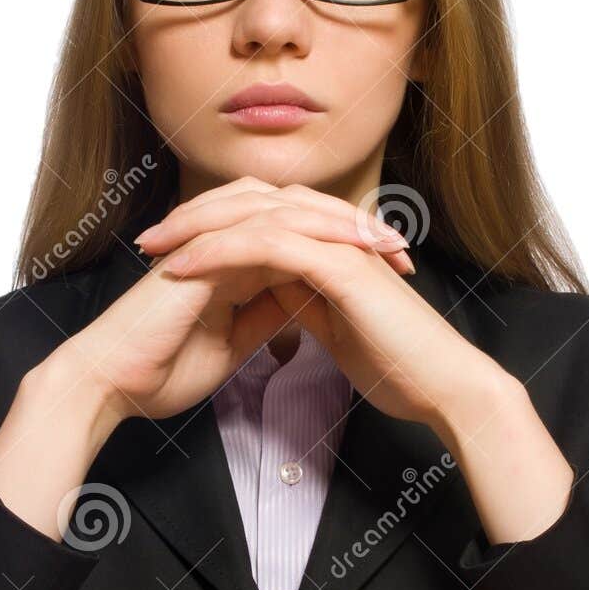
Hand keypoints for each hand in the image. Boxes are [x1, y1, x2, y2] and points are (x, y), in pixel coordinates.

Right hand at [44, 182, 413, 426]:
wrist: (112, 381)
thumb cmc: (160, 369)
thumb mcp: (232, 344)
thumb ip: (264, 316)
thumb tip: (301, 307)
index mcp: (232, 260)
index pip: (300, 237)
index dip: (346, 248)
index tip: (390, 272)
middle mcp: (225, 241)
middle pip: (301, 210)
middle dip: (355, 226)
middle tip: (401, 248)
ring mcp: (213, 240)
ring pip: (287, 207)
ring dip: (340, 222)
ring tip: (382, 243)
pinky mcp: (204, 250)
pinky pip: (263, 227)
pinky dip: (308, 233)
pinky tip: (344, 249)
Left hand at [130, 178, 517, 429]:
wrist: (442, 385)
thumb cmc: (397, 362)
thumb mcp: (334, 327)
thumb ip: (304, 301)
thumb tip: (269, 291)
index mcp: (330, 246)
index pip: (259, 221)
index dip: (209, 231)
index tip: (165, 255)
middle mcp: (332, 234)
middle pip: (249, 204)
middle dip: (193, 219)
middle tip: (147, 240)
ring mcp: (337, 243)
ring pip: (253, 215)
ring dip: (197, 228)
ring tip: (155, 247)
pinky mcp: (340, 263)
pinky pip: (267, 243)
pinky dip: (221, 250)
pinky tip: (186, 267)